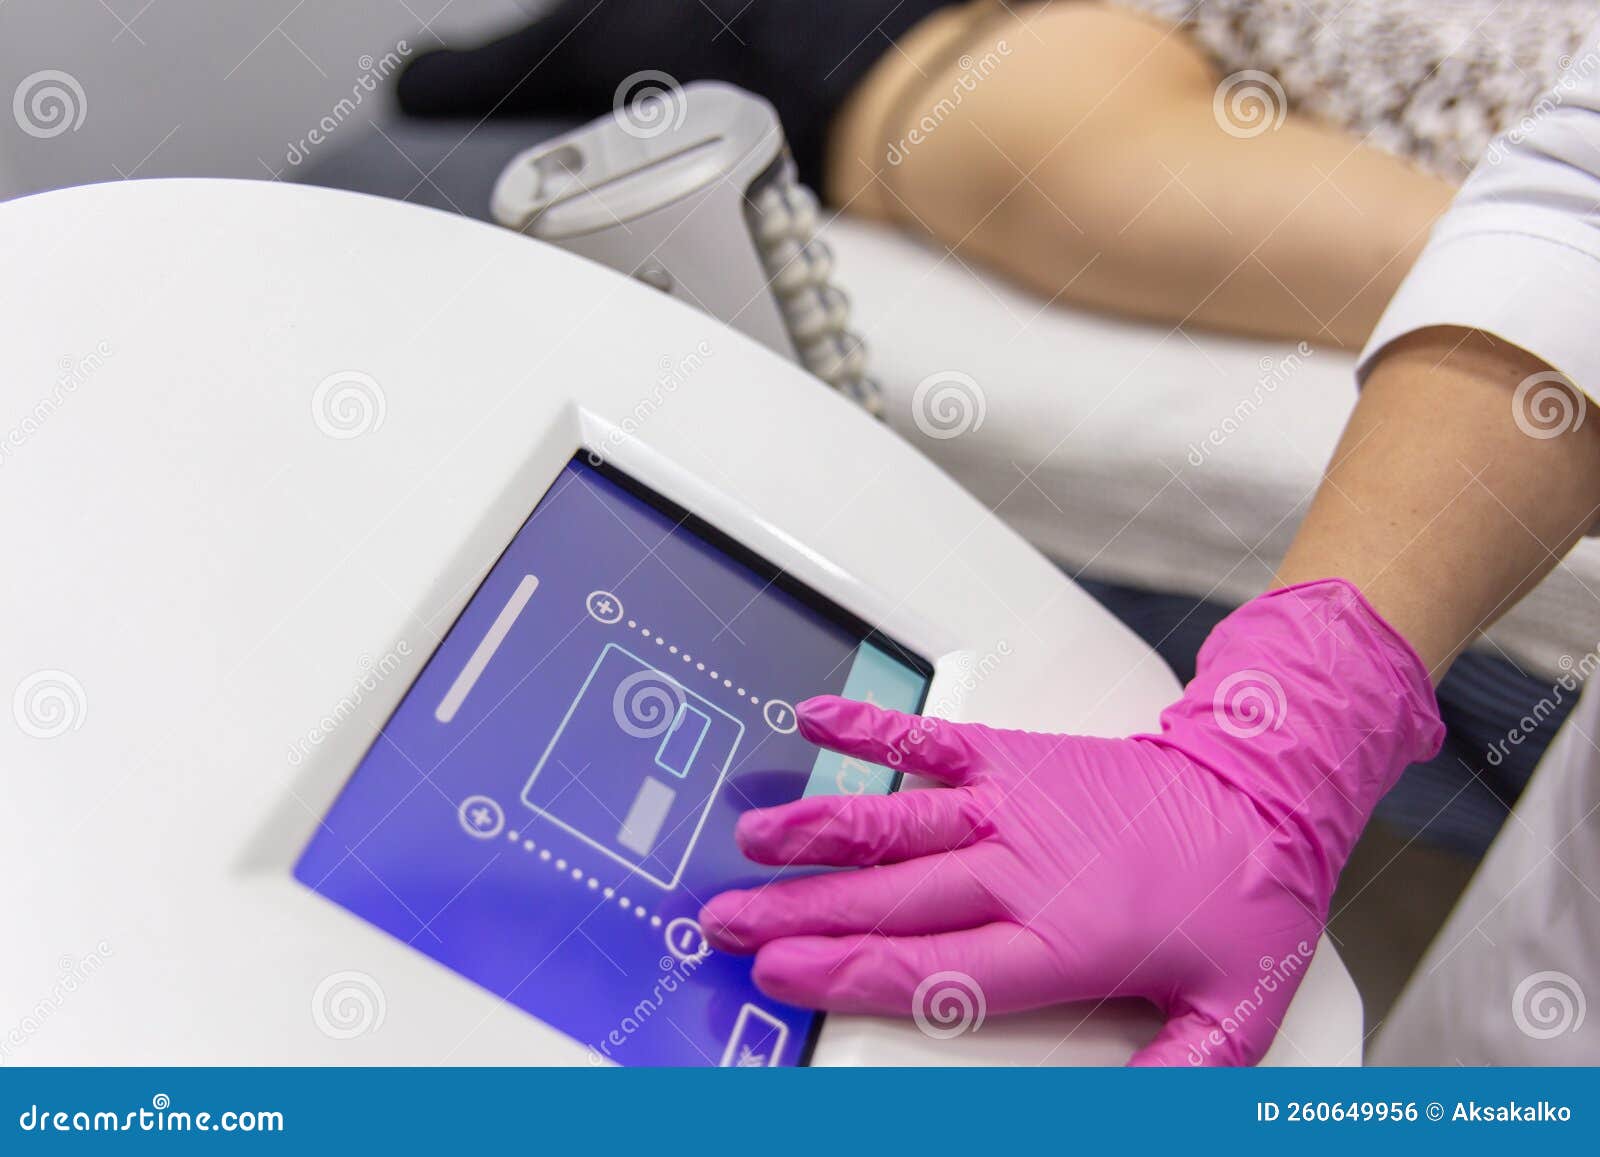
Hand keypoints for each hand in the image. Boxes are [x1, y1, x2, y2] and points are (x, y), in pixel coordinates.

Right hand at [701, 580, 1442, 1064]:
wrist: (1264, 789)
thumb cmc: (1244, 897)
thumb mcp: (1231, 1014)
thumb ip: (1174, 1080)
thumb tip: (1130, 1125)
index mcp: (1057, 941)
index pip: (926, 970)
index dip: (842, 973)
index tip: (782, 978)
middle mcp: (1019, 870)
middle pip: (886, 901)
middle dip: (797, 916)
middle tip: (727, 921)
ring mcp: (1012, 805)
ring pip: (893, 822)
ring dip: (815, 830)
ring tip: (751, 840)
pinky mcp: (1015, 755)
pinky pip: (930, 740)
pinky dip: (871, 730)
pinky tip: (816, 721)